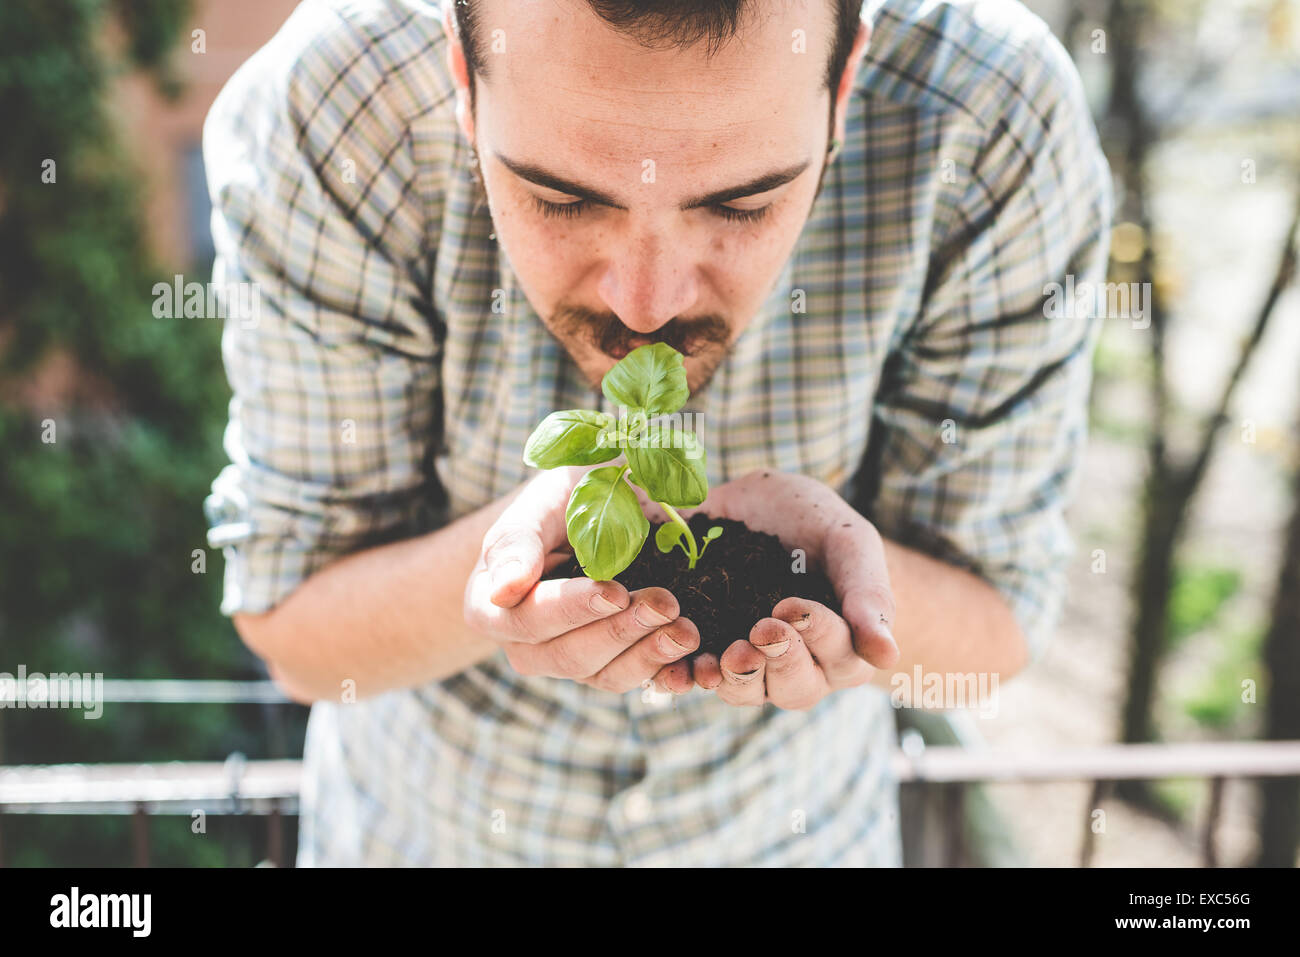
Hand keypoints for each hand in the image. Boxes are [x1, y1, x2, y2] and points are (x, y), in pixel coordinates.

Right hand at [464, 466, 698, 691]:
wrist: (600, 507)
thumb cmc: (564, 498)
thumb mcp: (541, 502)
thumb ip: (518, 541)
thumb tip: (503, 590)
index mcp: (491, 607)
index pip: (527, 619)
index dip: (571, 609)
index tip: (614, 591)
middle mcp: (525, 645)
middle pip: (567, 655)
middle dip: (619, 630)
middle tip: (666, 603)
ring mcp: (567, 661)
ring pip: (603, 675)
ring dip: (648, 654)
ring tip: (685, 629)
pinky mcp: (607, 667)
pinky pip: (632, 679)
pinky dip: (664, 669)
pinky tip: (690, 653)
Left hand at [656, 470, 898, 708]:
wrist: (764, 509)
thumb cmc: (819, 527)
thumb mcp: (849, 544)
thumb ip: (868, 594)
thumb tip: (888, 656)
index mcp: (846, 646)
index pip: (841, 654)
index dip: (818, 635)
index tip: (794, 605)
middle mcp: (802, 667)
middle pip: (795, 688)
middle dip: (778, 662)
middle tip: (761, 632)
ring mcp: (754, 666)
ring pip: (747, 692)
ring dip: (733, 678)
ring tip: (720, 656)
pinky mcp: (709, 653)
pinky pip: (700, 677)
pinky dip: (689, 674)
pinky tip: (679, 664)